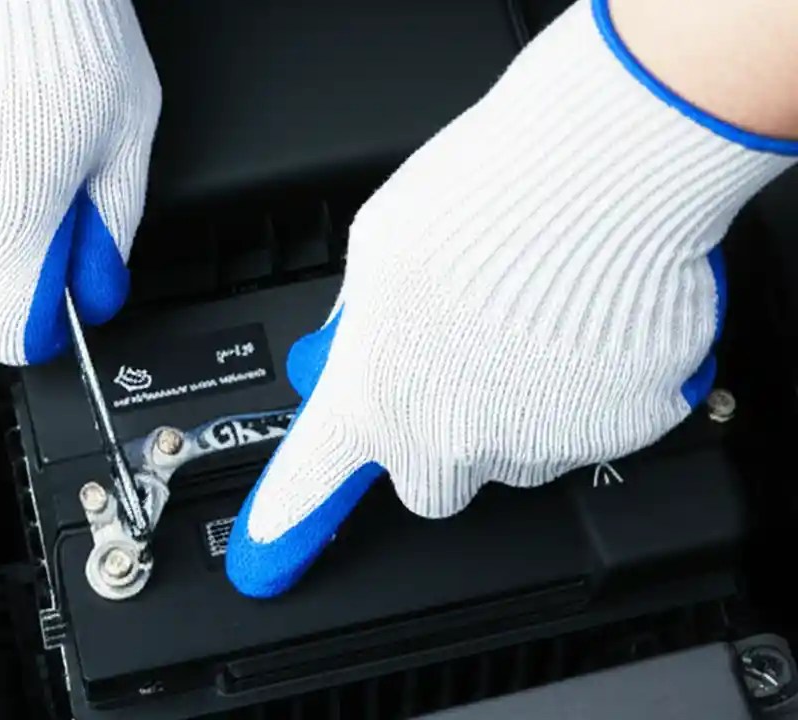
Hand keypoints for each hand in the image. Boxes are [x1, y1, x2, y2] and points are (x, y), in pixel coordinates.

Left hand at [225, 0, 797, 597]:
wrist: (603, 169)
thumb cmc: (484, 191)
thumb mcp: (379, 246)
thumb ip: (363, 321)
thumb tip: (354, 344)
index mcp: (374, 392)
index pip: (312, 479)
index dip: (287, 519)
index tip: (264, 557)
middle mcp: (452, 436)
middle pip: (434, 481)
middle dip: (439, 440)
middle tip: (459, 371)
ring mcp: (540, 441)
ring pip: (519, 451)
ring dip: (519, 407)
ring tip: (534, 319)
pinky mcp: (621, 430)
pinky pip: (599, 421)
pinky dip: (595, 386)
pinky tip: (588, 321)